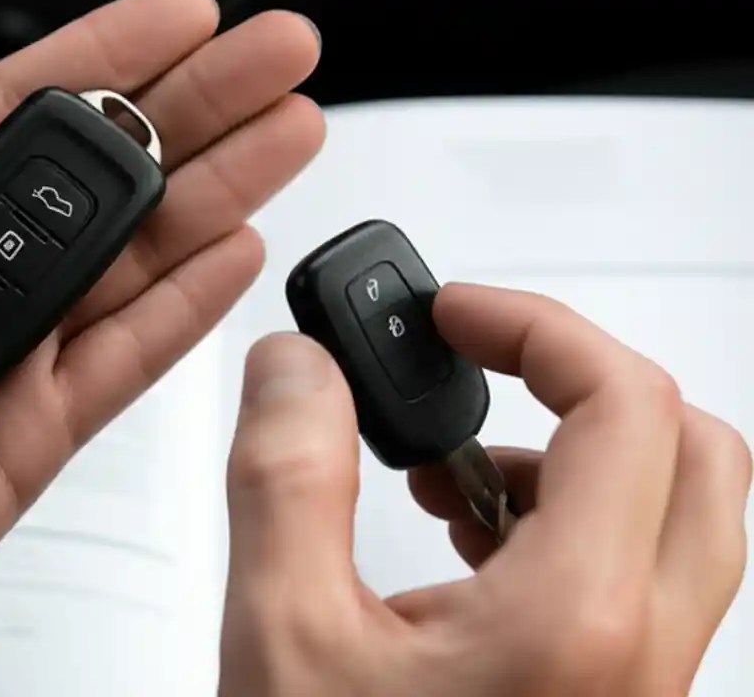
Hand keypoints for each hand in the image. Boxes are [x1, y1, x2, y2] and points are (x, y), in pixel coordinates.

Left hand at [0, 0, 323, 694]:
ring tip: (291, 129)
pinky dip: (189, 305)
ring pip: (134, 255)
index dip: (103, 57)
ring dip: (219, 188)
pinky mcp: (33, 430)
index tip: (180, 15)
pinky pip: (128, 358)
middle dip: (195, 105)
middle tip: (274, 54)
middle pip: (100, 172)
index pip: (12, 111)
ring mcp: (4, 354)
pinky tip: (240, 246)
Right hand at [218, 284, 749, 695]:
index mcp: (572, 620)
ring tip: (453, 476)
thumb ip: (286, 476)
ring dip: (574, 456)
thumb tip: (296, 369)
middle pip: (692, 447)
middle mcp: (640, 651)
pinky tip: (464, 550)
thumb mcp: (282, 635)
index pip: (622, 401)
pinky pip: (636, 575)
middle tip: (482, 371)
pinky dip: (566, 523)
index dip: (534, 325)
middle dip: (580, 382)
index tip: (456, 315)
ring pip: (675, 514)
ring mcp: (642, 683)